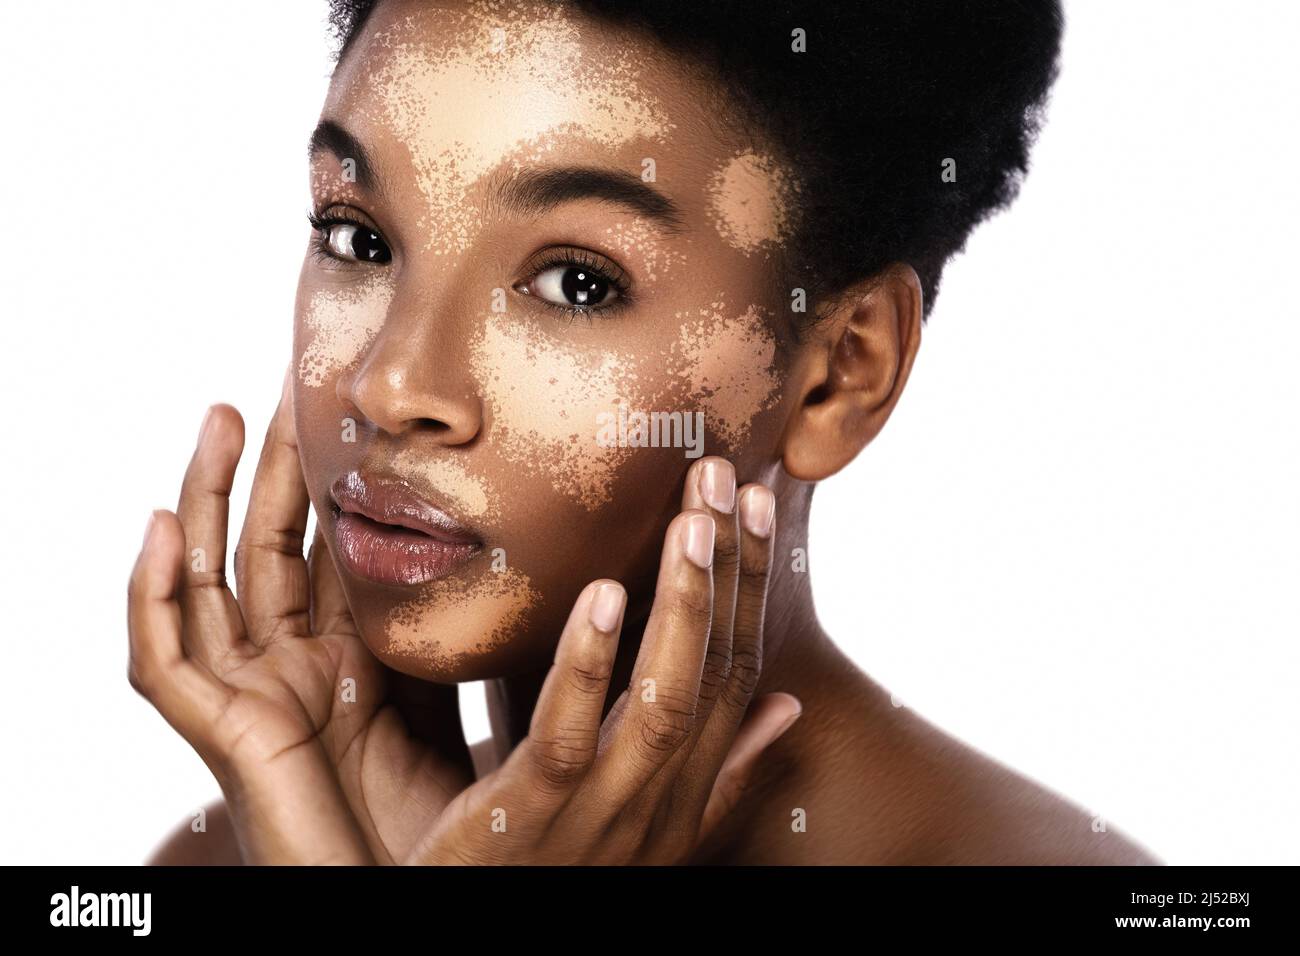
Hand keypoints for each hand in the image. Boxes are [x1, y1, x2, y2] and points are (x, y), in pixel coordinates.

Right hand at [127, 373, 473, 863]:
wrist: (408, 893)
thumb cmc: (430, 816)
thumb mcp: (442, 696)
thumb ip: (445, 630)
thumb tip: (495, 550)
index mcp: (339, 656)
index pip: (325, 549)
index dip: (329, 483)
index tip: (346, 414)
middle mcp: (286, 667)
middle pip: (266, 546)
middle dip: (269, 468)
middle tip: (282, 388)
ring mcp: (249, 696)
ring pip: (207, 580)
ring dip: (202, 497)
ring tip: (220, 416)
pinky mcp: (223, 735)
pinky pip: (166, 661)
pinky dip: (152, 595)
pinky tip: (159, 530)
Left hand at [405, 458, 800, 864]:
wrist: (479, 944)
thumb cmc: (553, 874)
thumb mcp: (652, 828)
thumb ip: (720, 771)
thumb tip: (786, 706)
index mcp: (684, 793)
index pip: (739, 673)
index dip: (753, 587)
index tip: (760, 504)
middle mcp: (658, 801)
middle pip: (714, 673)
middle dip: (730, 573)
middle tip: (728, 476)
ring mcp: (600, 811)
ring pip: (665, 701)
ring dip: (685, 606)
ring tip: (691, 520)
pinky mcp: (530, 815)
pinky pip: (569, 733)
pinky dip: (591, 661)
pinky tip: (604, 593)